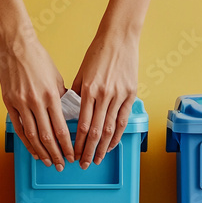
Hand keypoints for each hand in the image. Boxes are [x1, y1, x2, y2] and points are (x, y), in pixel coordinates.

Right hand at [0, 31, 73, 170]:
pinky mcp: (9, 103)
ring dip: (41, 152)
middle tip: (61, 165)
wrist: (16, 46)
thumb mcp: (56, 78)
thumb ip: (61, 98)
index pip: (61, 129)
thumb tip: (68, 116)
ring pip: (32, 135)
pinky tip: (33, 150)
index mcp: (51, 96)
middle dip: (56, 154)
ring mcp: (20, 104)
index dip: (67, 146)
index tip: (72, 155)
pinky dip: (26, 142)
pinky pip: (19, 128)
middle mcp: (35, 102)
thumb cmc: (39, 59)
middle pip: (47, 136)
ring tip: (47, 162)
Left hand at [71, 28, 138, 168]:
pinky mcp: (130, 94)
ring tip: (97, 159)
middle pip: (95, 132)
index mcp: (88, 90)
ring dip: (103, 148)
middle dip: (88, 151)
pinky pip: (123, 120)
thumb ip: (77, 94)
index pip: (81, 125)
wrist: (119, 38)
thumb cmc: (97, 53)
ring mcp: (118, 95)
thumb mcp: (81, 73)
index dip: (77, 143)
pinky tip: (111, 145)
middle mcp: (103, 95)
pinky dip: (117, 135)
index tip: (73, 154)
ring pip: (110, 129)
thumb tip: (72, 114)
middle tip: (83, 164)